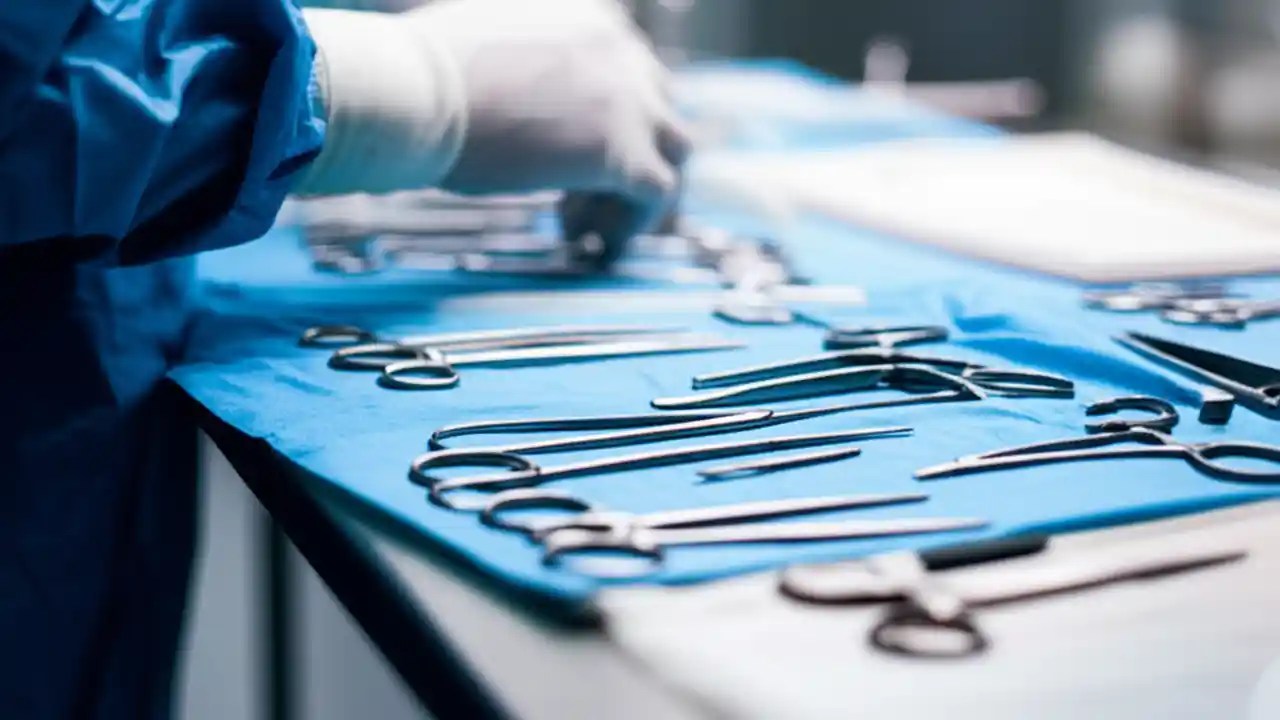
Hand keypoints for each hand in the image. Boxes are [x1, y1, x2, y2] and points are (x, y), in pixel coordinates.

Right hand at [416, 0, 689, 255]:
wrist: (418, 91)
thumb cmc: (423, 71)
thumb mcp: (485, 38)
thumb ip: (519, 62)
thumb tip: (508, 96)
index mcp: (588, 16)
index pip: (625, 65)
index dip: (604, 112)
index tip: (571, 147)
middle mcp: (620, 48)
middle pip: (656, 104)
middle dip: (624, 148)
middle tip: (577, 188)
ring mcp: (631, 100)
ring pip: (672, 149)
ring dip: (635, 186)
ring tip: (585, 220)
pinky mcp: (625, 154)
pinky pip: (657, 194)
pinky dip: (632, 221)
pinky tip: (595, 241)